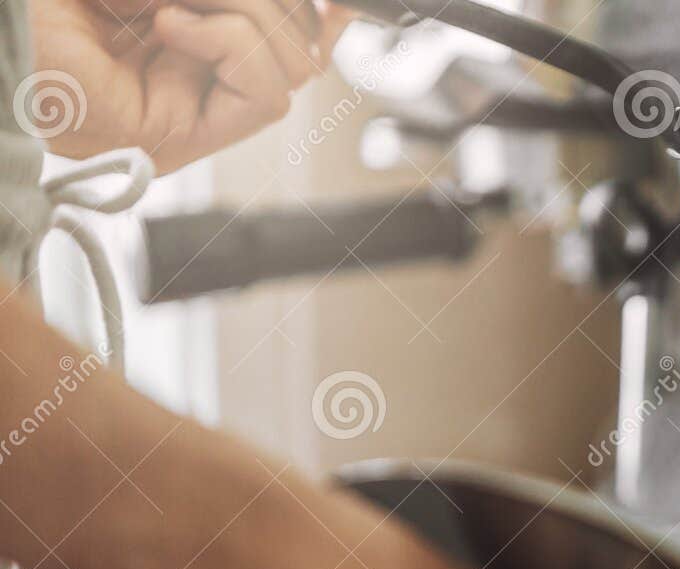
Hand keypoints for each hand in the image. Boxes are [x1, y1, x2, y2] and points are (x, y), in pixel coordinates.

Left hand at [29, 0, 353, 172]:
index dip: (314, 16)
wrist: (0, 33)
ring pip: (290, 70)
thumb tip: (315, 7)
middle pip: (298, 49)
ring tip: (169, 7)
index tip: (339, 3)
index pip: (285, 37)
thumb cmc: (45, 9)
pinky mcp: (182, 138)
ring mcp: (190, 112)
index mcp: (186, 39)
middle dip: (263, 5)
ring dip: (243, 19)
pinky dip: (229, 46)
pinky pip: (263, 98)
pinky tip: (169, 26)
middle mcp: (195, 80)